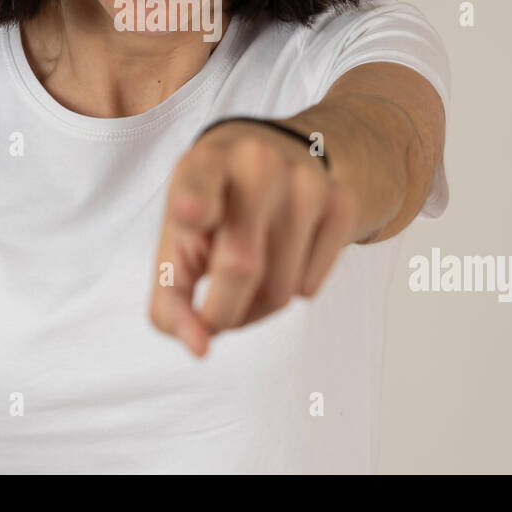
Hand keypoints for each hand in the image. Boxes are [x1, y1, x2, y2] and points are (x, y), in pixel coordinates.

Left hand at [147, 120, 360, 357]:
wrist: (265, 164)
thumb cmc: (211, 215)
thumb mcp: (175, 246)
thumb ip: (171, 304)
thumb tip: (201, 348)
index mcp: (202, 165)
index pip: (198, 184)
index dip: (194, 203)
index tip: (190, 213)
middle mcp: (256, 162)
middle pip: (239, 267)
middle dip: (223, 310)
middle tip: (215, 308)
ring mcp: (305, 179)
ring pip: (281, 289)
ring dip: (257, 308)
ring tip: (249, 277)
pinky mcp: (340, 202)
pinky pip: (311, 287)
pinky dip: (292, 293)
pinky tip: (281, 260)